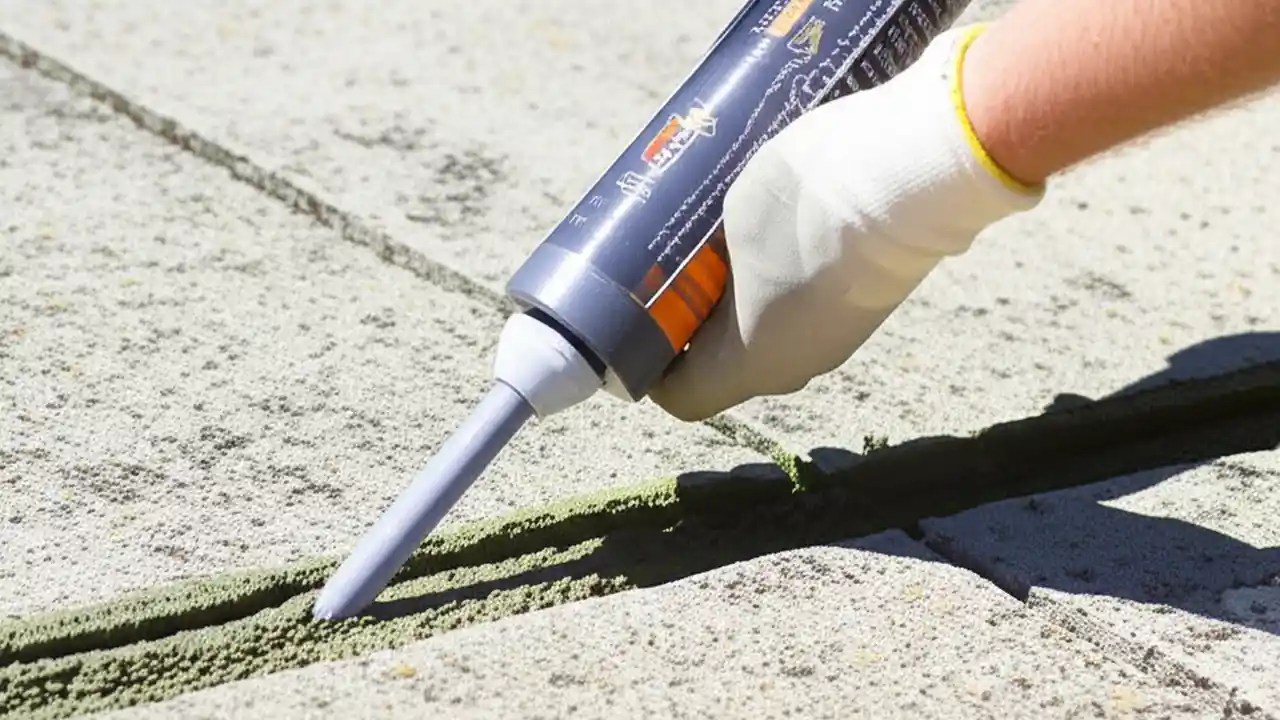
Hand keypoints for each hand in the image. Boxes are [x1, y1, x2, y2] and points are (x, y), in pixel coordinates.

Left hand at [649, 26, 1041, 420]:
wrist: (914, 172)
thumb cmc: (805, 200)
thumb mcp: (727, 217)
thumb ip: (703, 253)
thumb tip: (691, 254)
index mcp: (747, 363)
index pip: (681, 395)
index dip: (648, 362)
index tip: (632, 315)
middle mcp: (794, 367)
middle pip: (723, 363)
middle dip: (690, 319)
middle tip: (669, 265)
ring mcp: (837, 339)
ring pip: (768, 333)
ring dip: (736, 298)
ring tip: (717, 240)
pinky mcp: (866, 306)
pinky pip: (805, 310)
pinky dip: (778, 284)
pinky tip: (770, 234)